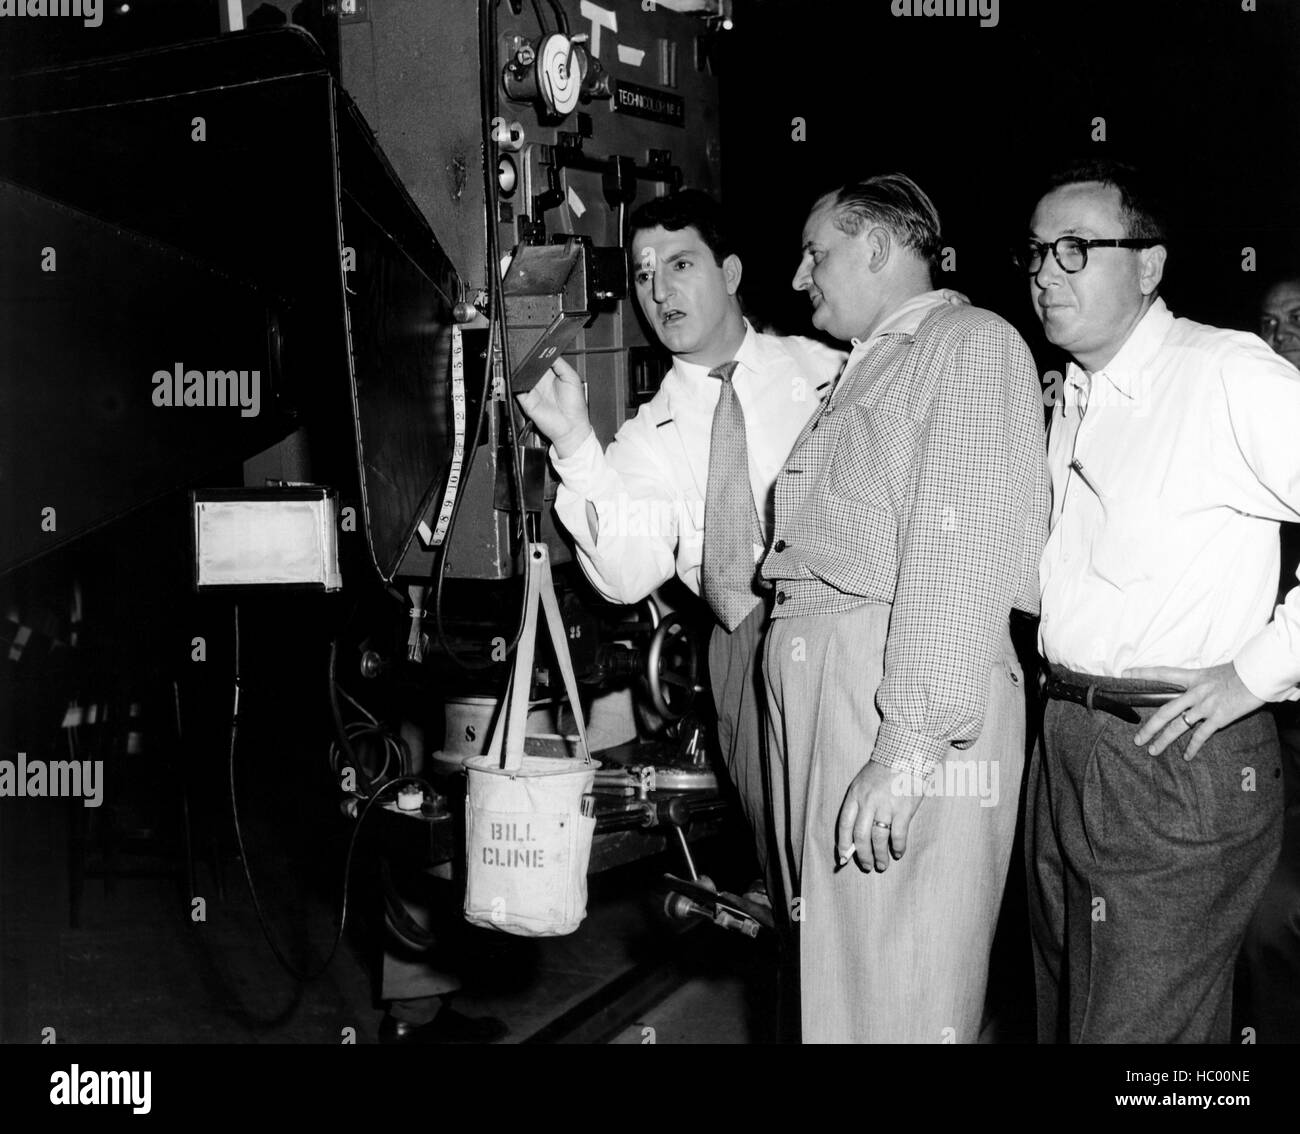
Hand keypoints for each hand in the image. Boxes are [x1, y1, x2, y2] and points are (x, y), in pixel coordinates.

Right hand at [515, 357, 591, 457]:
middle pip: (530, 367)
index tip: (535, 348)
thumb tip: (550, 353)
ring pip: (521, 377)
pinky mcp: (526, 401)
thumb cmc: (575, 406)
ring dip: (521, 371)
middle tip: (527, 355)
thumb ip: (561, 364)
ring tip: (523, 365)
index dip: (538, 355)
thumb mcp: (572, 378)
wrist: (571, 427)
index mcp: (552, 376)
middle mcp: (541, 383)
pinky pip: (517, 390)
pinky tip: (519, 378)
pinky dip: (515, 384)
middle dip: (527, 361)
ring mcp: (533, 391)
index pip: (540, 361)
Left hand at [834, 760, 923, 873]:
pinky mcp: (904, 809)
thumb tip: (855, 837)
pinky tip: (898, 853)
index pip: (844, 825)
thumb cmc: (882, 772)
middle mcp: (868, 802)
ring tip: (882, 865)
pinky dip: (898, 847)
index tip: (843, 858)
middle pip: (861, 836)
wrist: (905, 755)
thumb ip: (858, 806)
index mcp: (855, 795)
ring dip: (880, 856)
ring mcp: (886, 806)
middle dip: (863, 855)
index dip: (843, 845)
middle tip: (867, 866)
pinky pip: (898, 835)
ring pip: (879, 839)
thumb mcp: (863, 784)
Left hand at [1126, 662, 1264, 759]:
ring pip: (1178, 726)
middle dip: (1150, 727)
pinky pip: (1201, 735)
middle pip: (1164, 711)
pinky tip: (1186, 756)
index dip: (1143, 673)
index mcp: (1193, 677)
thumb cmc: (1239, 673)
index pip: (1163, 673)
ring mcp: (1206, 706)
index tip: (1126, 674)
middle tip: (1137, 739)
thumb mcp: (1213, 673)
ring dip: (1164, 740)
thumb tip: (1190, 692)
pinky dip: (1193, 747)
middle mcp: (1195, 692)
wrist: (1258, 675)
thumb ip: (1199, 683)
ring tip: (1153, 750)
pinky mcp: (1219, 717)